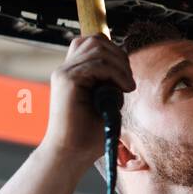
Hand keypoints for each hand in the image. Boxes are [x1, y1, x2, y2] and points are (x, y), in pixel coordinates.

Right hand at [39, 34, 134, 164]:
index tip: (126, 77)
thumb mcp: (108, 101)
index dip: (114, 52)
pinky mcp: (67, 80)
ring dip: (120, 64)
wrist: (72, 154)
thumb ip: (113, 82)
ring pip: (98, 47)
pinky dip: (116, 73)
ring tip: (127, 86)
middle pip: (95, 39)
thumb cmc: (90, 135)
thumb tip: (125, 66)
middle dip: (119, 55)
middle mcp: (66, 69)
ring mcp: (64, 72)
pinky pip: (97, 64)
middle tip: (128, 81)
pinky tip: (124, 89)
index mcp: (73, 73)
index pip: (92, 43)